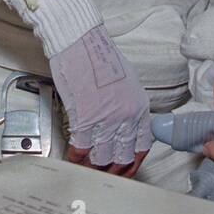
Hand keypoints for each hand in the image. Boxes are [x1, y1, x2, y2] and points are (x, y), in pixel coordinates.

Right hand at [48, 25, 151, 176]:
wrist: (80, 41)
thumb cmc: (98, 57)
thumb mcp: (126, 84)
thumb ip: (128, 110)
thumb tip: (122, 131)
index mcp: (139, 107)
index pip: (141, 147)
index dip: (131, 163)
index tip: (122, 169)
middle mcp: (127, 115)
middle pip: (122, 156)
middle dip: (110, 168)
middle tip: (100, 172)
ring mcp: (107, 118)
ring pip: (101, 157)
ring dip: (91, 165)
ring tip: (84, 167)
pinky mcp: (86, 118)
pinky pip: (81, 148)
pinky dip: (76, 156)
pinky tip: (72, 157)